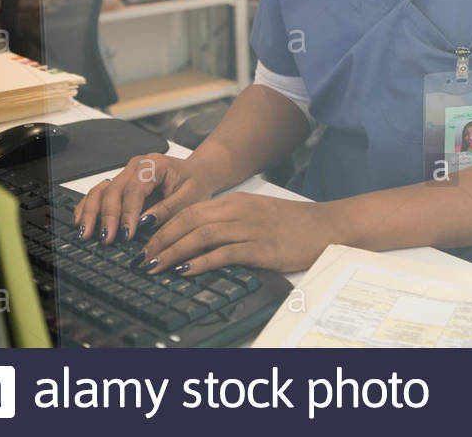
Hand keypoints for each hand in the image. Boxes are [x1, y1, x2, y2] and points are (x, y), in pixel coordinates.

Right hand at [72, 153, 219, 245]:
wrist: (198, 173)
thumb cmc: (196, 183)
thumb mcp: (191, 197)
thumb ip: (169, 209)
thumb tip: (144, 223)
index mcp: (154, 165)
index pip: (135, 190)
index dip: (128, 213)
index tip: (126, 234)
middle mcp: (136, 166)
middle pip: (113, 190)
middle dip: (107, 217)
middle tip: (105, 239)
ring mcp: (125, 174)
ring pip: (101, 190)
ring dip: (91, 213)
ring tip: (86, 234)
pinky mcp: (120, 184)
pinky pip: (99, 193)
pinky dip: (88, 208)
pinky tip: (82, 223)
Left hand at [133, 193, 334, 275]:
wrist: (328, 226)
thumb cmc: (296, 224)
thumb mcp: (259, 214)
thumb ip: (232, 221)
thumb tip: (202, 238)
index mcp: (238, 202)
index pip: (191, 209)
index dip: (164, 226)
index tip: (147, 242)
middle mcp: (240, 211)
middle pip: (189, 220)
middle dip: (161, 239)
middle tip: (143, 257)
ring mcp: (251, 229)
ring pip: (201, 235)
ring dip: (174, 251)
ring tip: (156, 266)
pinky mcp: (262, 247)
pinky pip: (225, 253)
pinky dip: (201, 262)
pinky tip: (186, 271)